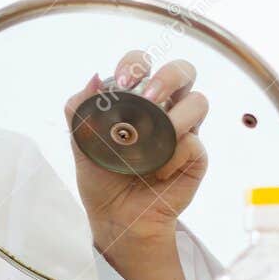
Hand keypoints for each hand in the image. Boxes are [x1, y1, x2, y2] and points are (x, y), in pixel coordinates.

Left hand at [63, 50, 208, 279]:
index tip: (122, 81)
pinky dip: (171, 155)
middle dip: (169, 76)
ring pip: (198, 102)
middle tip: (149, 97)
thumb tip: (95, 78)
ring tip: (153, 139)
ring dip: (175, 117)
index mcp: (136, 98)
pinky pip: (193, 143)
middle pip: (183, 70)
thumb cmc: (102, 174)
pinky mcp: (195, 155)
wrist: (115, 215)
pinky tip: (156, 171)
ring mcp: (183, 130)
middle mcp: (164, 107)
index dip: (136, 64)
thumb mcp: (80, 142)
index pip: (142, 64)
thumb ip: (79, 109)